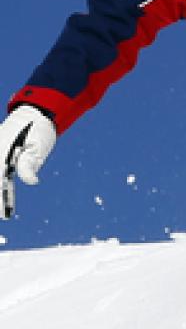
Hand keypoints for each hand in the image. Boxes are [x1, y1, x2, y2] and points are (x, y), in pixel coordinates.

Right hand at [1, 104, 56, 219]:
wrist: (33, 112)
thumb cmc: (37, 129)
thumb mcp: (38, 146)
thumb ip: (30, 165)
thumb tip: (32, 182)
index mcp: (2, 154)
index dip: (1, 199)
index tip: (3, 215)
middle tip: (2, 215)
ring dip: (0, 191)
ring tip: (2, 211)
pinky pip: (0, 170)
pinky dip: (2, 185)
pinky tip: (3, 196)